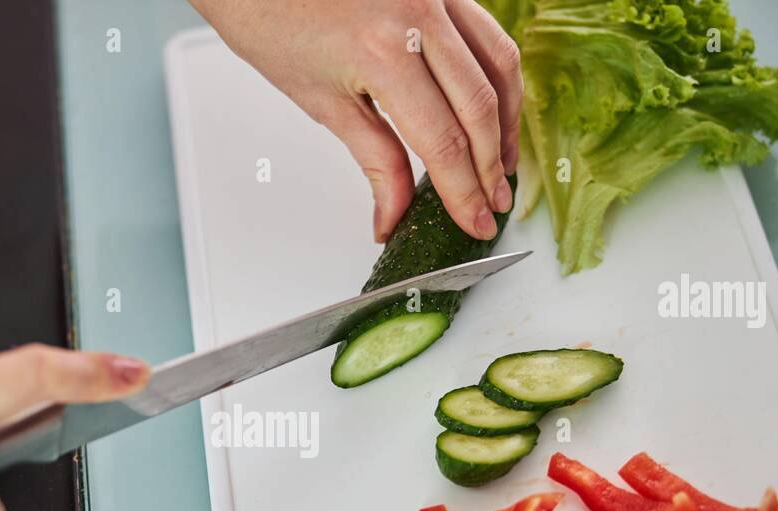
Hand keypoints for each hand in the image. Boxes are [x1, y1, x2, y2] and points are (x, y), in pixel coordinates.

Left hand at [192, 0, 521, 241]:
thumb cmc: (270, 21)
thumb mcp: (323, 103)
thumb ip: (374, 160)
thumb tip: (394, 214)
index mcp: (384, 52)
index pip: (443, 141)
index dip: (464, 191)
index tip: (475, 223)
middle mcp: (419, 14)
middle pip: (479, 107)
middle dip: (490, 167)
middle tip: (492, 206)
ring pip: (497, 64)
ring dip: (506, 121)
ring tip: (500, 166)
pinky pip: (485, 31)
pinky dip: (495, 75)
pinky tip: (492, 109)